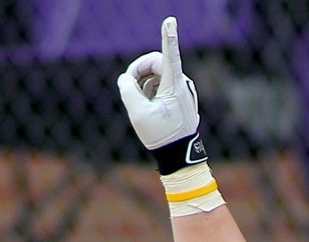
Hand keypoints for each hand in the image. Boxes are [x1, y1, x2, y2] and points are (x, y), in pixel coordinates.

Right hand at [116, 17, 202, 159]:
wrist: (179, 155)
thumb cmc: (160, 135)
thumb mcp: (137, 113)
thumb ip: (127, 90)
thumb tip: (125, 78)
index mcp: (174, 86)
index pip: (170, 56)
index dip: (168, 36)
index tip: (170, 20)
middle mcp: (181, 83)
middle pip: (156, 62)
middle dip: (139, 70)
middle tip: (127, 85)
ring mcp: (182, 88)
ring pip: (157, 73)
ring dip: (144, 83)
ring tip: (141, 103)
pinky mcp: (181, 94)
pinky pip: (162, 83)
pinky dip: (151, 90)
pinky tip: (150, 106)